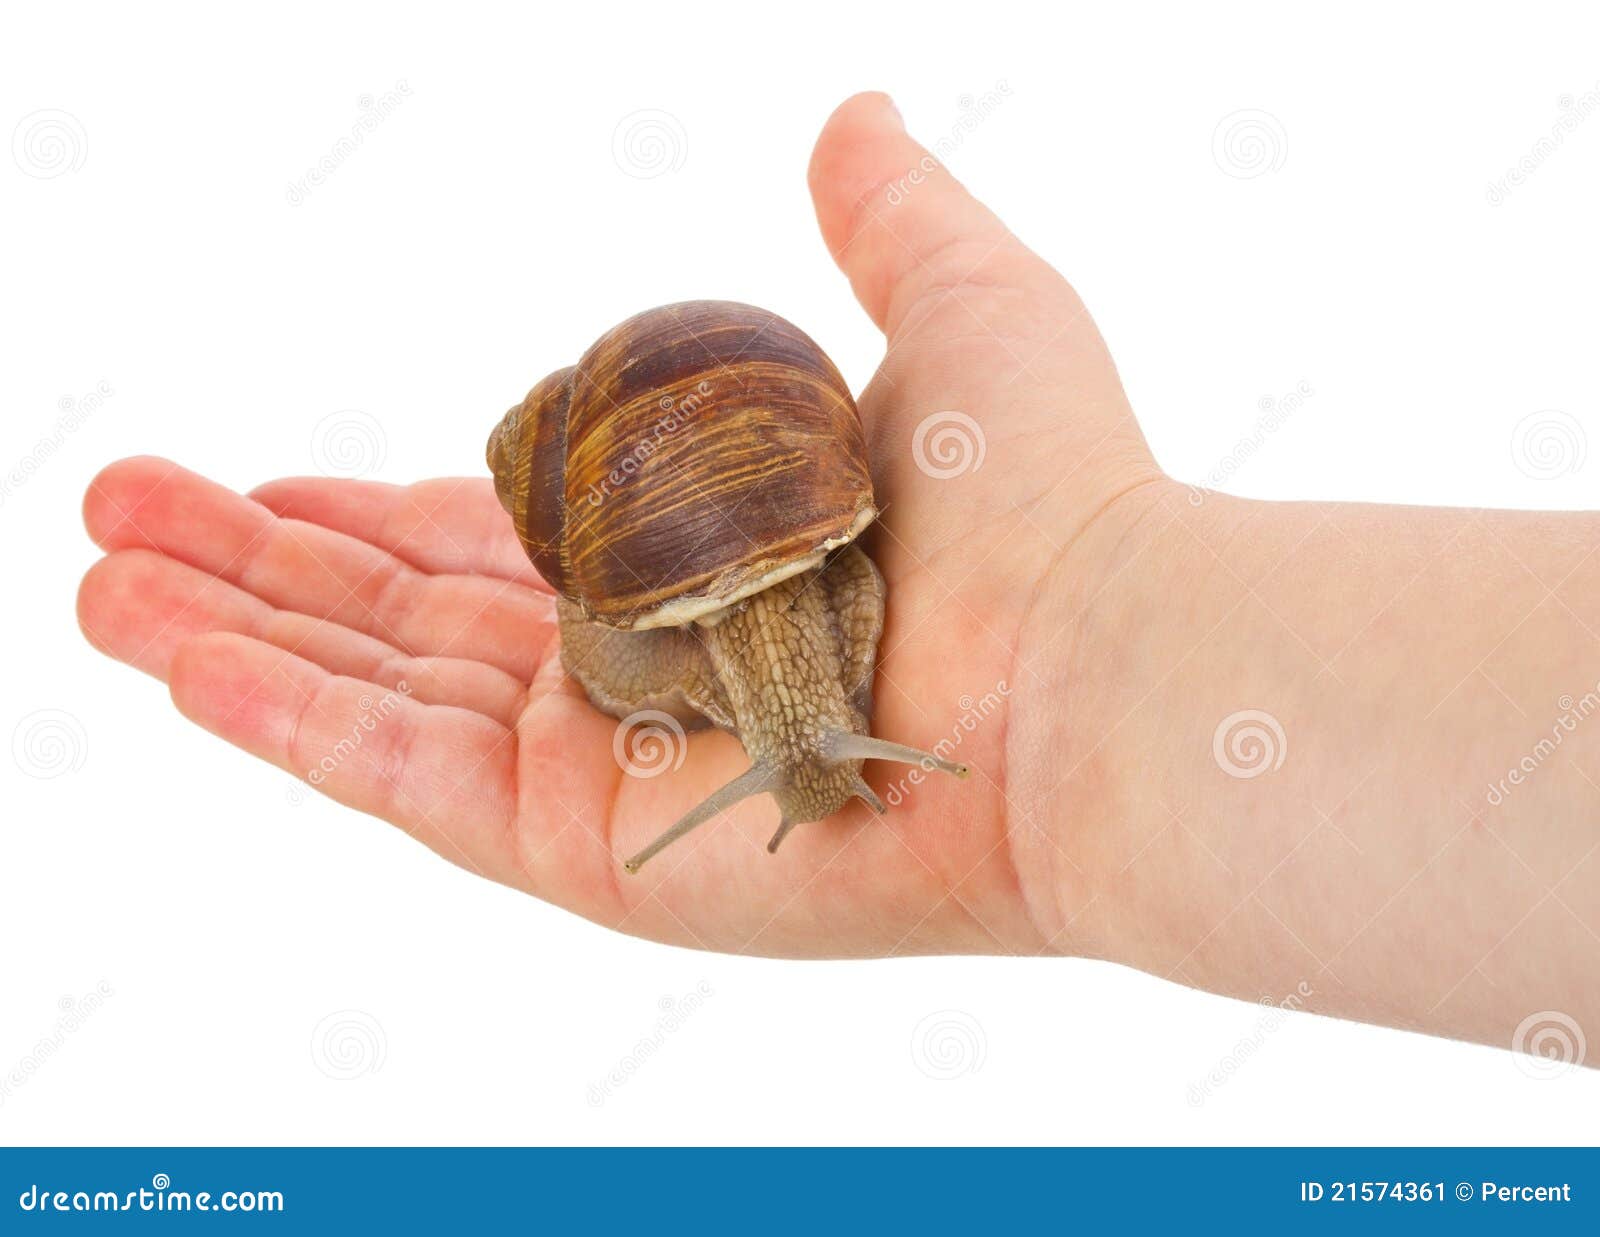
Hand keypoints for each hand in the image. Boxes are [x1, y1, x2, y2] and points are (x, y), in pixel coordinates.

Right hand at [76, 93, 1163, 958]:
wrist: (1097, 676)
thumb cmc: (1047, 499)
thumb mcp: (959, 305)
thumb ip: (883, 218)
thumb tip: (851, 117)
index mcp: (690, 559)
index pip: (498, 538)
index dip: (381, 508)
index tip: (277, 477)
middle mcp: (635, 667)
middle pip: (407, 616)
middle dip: (261, 563)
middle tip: (124, 516)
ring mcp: (606, 764)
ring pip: (380, 700)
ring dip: (232, 639)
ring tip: (103, 584)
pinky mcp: (593, 847)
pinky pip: (406, 783)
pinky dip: (284, 724)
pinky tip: (177, 662)